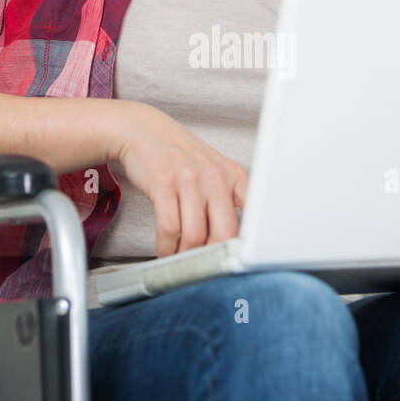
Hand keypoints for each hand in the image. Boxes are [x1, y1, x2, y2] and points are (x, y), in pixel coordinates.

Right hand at [113, 101, 248, 257]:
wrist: (146, 132)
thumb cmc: (181, 159)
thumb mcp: (214, 173)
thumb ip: (228, 202)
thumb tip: (236, 244)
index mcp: (234, 176)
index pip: (253, 216)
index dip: (246, 245)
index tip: (238, 262)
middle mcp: (215, 177)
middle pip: (224, 233)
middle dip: (213, 258)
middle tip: (204, 268)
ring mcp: (188, 179)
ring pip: (195, 235)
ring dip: (186, 255)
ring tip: (181, 260)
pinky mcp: (163, 183)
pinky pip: (168, 228)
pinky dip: (167, 247)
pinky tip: (166, 250)